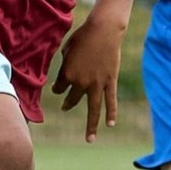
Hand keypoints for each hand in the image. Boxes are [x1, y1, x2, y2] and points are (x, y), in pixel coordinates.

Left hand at [52, 19, 125, 141]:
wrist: (103, 30)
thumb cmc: (83, 36)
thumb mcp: (67, 49)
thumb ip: (66, 64)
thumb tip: (67, 72)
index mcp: (67, 74)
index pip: (59, 87)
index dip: (59, 87)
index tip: (59, 86)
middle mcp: (81, 82)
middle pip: (72, 99)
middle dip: (67, 103)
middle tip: (65, 106)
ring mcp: (97, 84)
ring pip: (93, 109)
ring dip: (91, 125)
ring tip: (90, 139)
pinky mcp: (110, 81)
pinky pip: (111, 101)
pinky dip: (111, 113)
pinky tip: (110, 125)